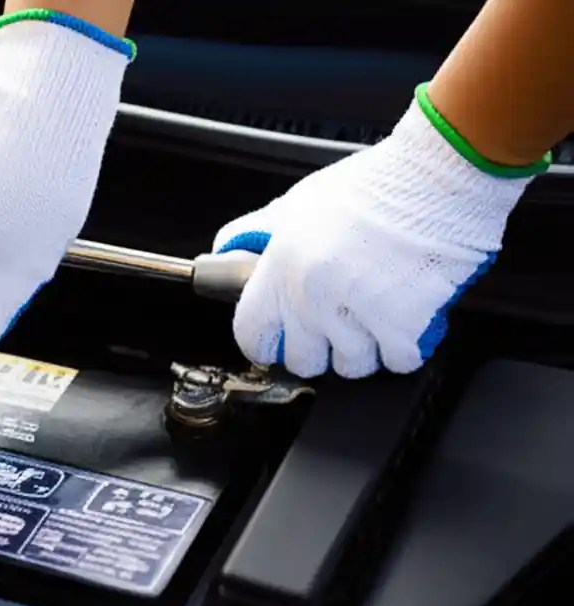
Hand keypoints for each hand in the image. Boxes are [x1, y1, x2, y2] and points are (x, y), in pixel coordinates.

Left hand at [213, 98, 535, 377]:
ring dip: (367, 346)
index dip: (265, 343)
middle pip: (304, 362)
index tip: (277, 341)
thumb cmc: (376, 184)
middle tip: (339, 319)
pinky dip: (407, 344)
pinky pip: (398, 361)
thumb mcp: (300, 202)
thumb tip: (229, 249)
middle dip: (320, 347)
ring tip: (378, 307)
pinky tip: (408, 312)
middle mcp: (314, 298)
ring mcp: (359, 316)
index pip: (251, 335)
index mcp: (282, 269)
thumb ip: (259, 232)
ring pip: (353, 366)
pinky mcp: (404, 327)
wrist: (439, 176)